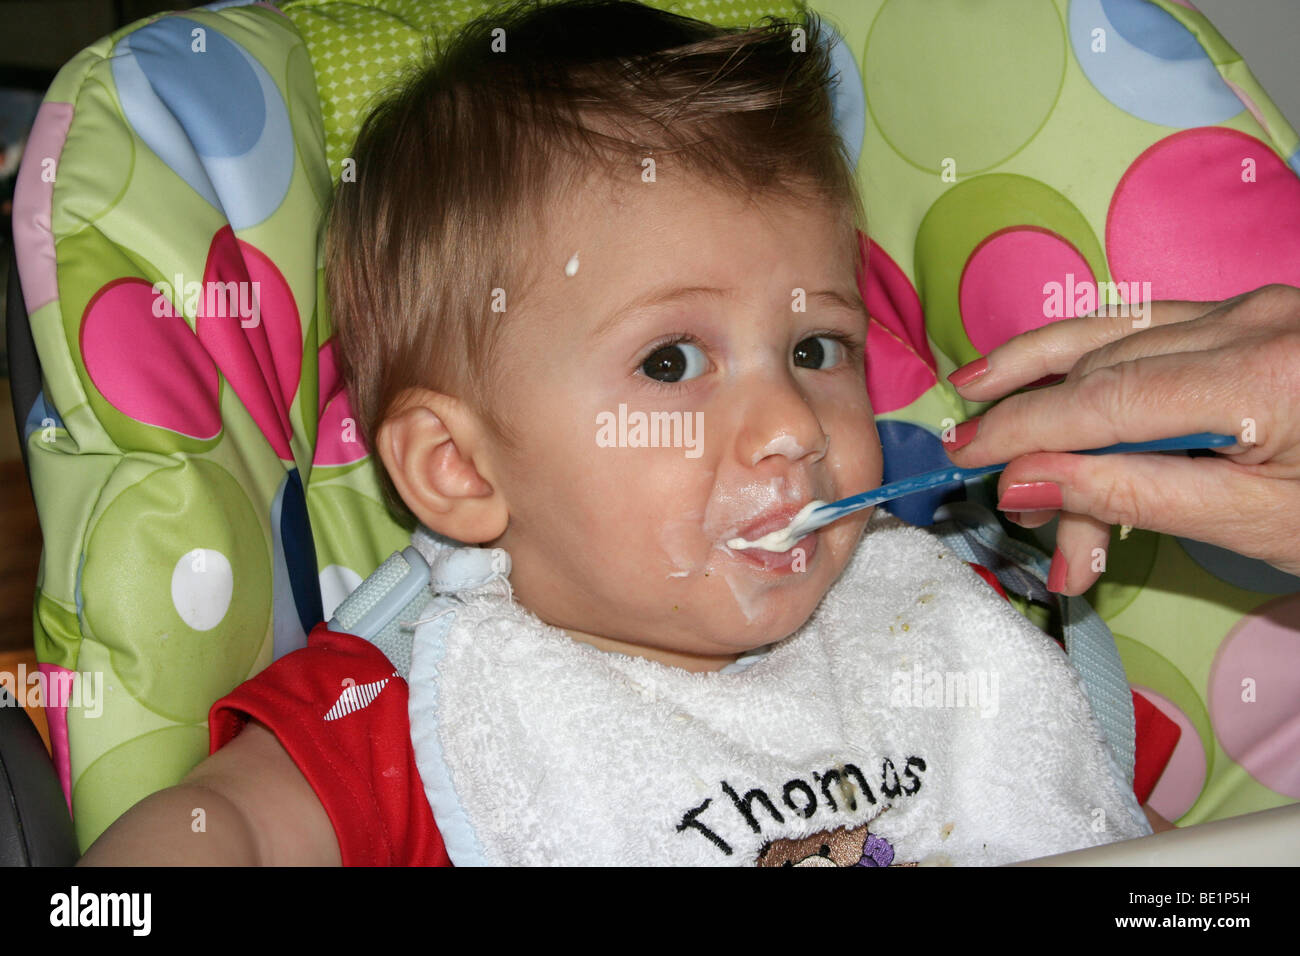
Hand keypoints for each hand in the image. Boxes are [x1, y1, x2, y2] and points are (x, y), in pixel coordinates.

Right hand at [943, 283, 1299, 593]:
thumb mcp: (1253, 524)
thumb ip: (1129, 495)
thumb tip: (1022, 480)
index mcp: (1261, 375)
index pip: (1100, 401)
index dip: (1021, 432)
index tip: (963, 464)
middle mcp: (1252, 318)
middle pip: (1103, 374)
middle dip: (1039, 437)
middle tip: (1000, 499)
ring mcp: (1257, 306)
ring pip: (1117, 332)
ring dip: (1042, 366)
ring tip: (975, 389)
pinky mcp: (1259, 312)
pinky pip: (1152, 321)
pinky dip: (1091, 345)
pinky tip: (1048, 356)